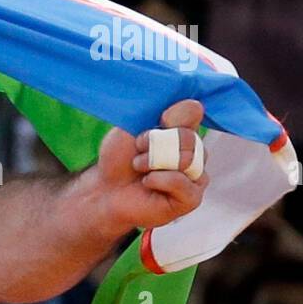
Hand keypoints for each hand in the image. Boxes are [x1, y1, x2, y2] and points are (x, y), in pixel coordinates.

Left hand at [91, 99, 207, 234]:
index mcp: (184, 130)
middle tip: (137, 152)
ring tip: (139, 167)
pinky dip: (159, 180)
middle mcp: (196, 151)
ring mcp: (196, 175)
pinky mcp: (191, 198)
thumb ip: (165, 114)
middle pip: (189, 137)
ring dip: (153, 162)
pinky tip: (147, 182)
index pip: (192, 111)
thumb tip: (196, 105)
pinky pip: (182, 183)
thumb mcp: (134, 128)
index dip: (169, 116)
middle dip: (154, 143)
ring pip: (187, 160)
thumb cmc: (119, 159)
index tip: (151, 123)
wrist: (106, 190)